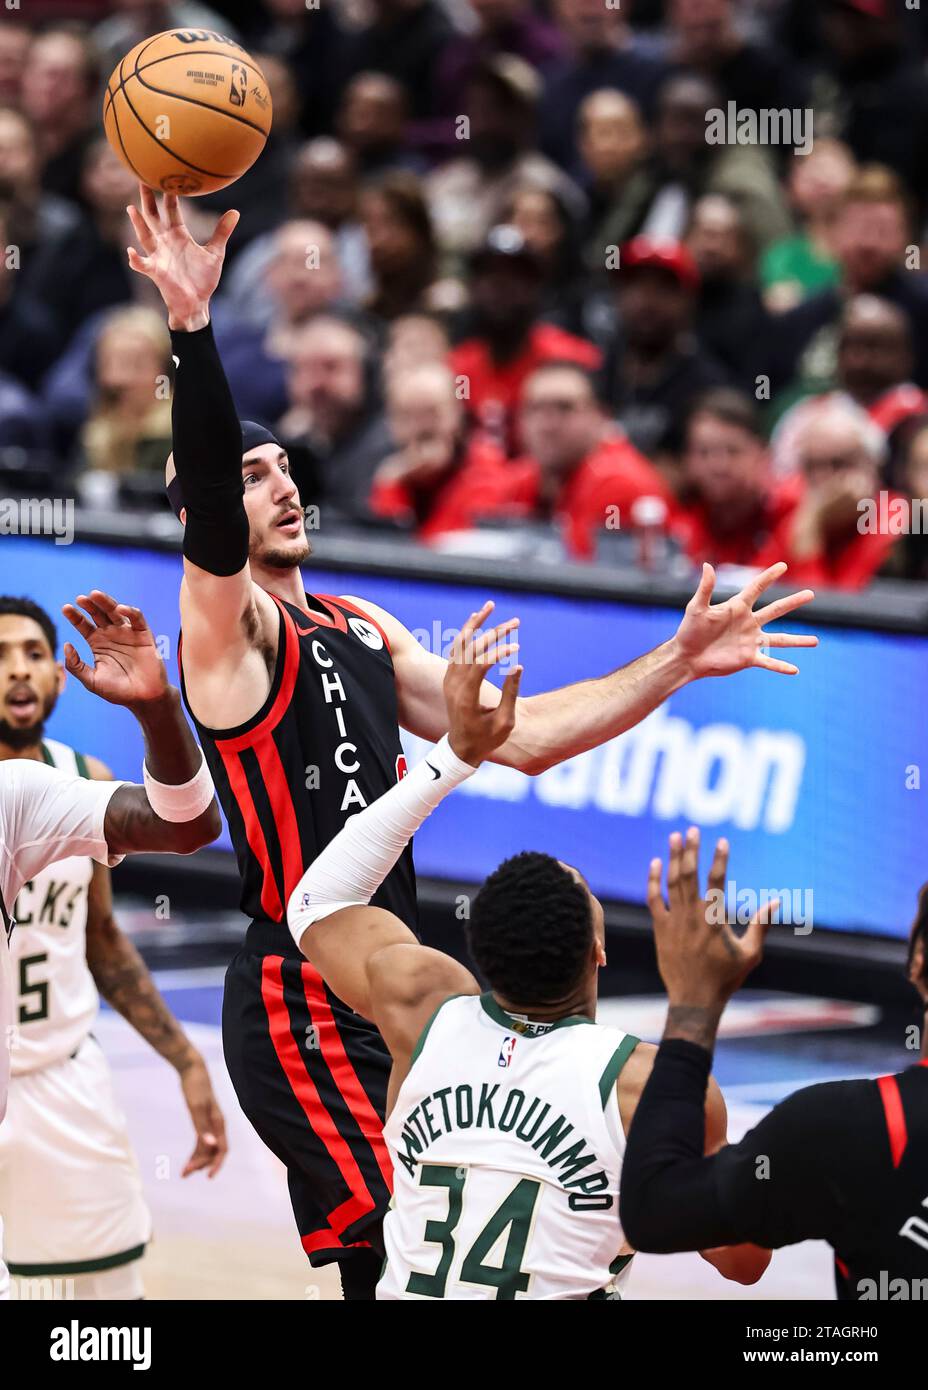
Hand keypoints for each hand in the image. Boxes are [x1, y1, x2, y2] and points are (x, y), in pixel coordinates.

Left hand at [62, 591, 168, 709]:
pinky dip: (130, 611)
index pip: (84, 625)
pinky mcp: (144, 635)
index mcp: (98, 643)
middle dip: (89, 605)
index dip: (75, 616)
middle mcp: (112, 635)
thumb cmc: (118, 692)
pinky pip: (137, 619)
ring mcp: (128, 634)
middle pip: (98, 614)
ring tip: (95, 595)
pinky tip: (120, 609)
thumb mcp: (91, 680)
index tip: (65, 609)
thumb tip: (66, 645)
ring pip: (115, 612)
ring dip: (106, 602)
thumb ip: (76, 665)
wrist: (144, 699)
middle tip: (80, 598)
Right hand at [126, 184, 237, 329]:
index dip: (170, 193)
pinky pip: (143, 264)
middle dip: (148, 199)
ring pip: (145, 235)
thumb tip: (236, 211)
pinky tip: (131, 252)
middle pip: (153, 216)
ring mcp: (159, 256)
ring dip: (138, 223)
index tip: (167, 174)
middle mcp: (166, 242)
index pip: (172, 209)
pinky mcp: (156, 272)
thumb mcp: (215, 253)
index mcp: (179, 235)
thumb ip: (222, 232)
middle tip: (142, 177)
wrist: (197, 303)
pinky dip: (136, 259)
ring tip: (131, 208)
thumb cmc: (203, 279)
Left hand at [178, 1052, 227, 1178]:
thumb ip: (202, 1127)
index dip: (217, 1164)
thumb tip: (210, 1145)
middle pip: (213, 1151)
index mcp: (218, 1122)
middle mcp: (217, 1125)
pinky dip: (196, 1151)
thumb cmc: (195, 1087)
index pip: (222, 1148)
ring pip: (207, 1148)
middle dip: (201, 1164)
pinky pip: (202, 1140)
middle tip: (184, 1174)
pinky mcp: (203, 1119)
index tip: (208, 1177)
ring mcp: (210, 1122)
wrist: (191, 1069)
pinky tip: (189, 1158)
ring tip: (184, 1172)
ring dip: (197, 1160)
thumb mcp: (196, 1107)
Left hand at [443, 601, 521, 765]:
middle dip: (494, 632)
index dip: (499, 652)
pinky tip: (475, 620)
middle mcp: (454, 684)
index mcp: (466, 697)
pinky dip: (466, 634)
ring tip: (489, 606)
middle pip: (471, 649)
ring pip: (459, 644)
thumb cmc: (487, 739)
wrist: (462, 749)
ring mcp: (449, 679)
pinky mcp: (450, 677)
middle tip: (515, 621)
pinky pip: (456, 650)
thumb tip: (518, 666)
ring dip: (475, 624)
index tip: (518, 646)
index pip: (481, 664)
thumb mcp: (504, 722)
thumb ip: (510, 694)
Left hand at [647, 828, 772, 1017]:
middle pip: (689, 874)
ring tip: (674, 837)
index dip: (720, 859)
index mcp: (714, 919)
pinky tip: (655, 863)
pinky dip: (653, 880)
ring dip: (673, 858)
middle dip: (690, 849)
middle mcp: (692, 915)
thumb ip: (761, 925)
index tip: (722, 841)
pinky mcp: (660, 927)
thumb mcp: (750, 953)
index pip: (717, 880)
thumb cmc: (726, 978)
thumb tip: (776, 902)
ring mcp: (673, 920)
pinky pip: (654, 898)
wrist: (694, 999)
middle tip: (692, 829)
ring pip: (671, 882)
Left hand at [672, 562, 817, 679]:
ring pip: (780, 639)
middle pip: (776, 610)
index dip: (769, 577)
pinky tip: (795, 670)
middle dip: (793, 602)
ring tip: (816, 641)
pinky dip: (781, 666)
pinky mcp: (748, 658)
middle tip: (810, 594)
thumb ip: (705, 588)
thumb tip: (707, 565)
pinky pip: (769, 662)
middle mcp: (749, 623)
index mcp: (737, 607)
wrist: (687, 656)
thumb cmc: (689, 630)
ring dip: (798, 640)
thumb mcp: (696, 608)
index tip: (783, 565)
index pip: (757, 588)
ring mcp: (751, 641)